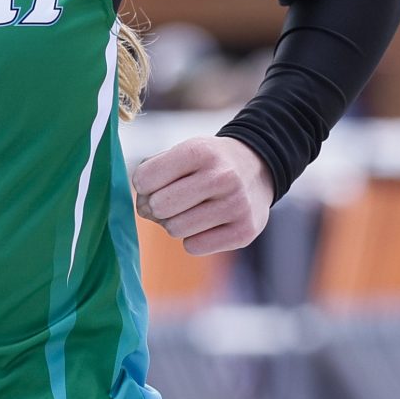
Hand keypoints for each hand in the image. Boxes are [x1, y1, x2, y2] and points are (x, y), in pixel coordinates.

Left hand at [132, 136, 274, 255]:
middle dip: (156, 207)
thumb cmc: (208, 164)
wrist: (257, 168)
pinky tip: (207, 225)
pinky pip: (194, 247)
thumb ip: (152, 172)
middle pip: (159, 206)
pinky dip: (193, 239)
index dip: (142, 185)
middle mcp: (222, 177)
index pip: (145, 178)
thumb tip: (142, 208)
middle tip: (170, 201)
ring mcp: (237, 205)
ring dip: (174, 224)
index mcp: (200, 151)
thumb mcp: (183, 151)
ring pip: (175, 229)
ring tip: (191, 211)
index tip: (155, 183)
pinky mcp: (244, 232)